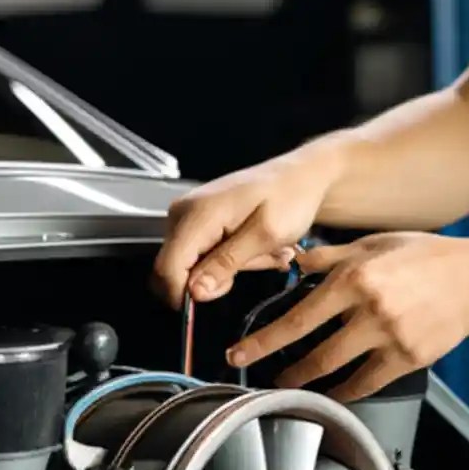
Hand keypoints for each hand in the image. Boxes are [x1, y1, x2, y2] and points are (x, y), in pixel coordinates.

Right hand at [152, 146, 341, 308]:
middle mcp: (182, 213)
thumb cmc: (290, 199)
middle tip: (257, 261)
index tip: (222, 292)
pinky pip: (202, 256)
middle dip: (217, 278)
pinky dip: (228, 259)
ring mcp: (187, 216)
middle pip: (178, 269)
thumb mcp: (266, 235)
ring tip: (262, 251)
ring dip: (229, 269)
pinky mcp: (196, 221)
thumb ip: (227, 262)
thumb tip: (194, 292)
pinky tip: (253, 247)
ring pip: (193, 266)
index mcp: (197, 213)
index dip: (185, 293)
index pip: (168, 267)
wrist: (300, 176)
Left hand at [226, 232, 468, 401]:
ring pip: (337, 368)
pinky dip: (346, 391)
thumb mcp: (376, 243)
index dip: (265, 339)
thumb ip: (331, 256)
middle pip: (312, 349)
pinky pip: (367, 382)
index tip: (242, 351)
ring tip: (291, 384)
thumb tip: (295, 262)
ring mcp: (390, 336)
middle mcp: (369, 308)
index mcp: (355, 277)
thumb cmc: (430, 258)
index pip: (297, 315)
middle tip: (257, 375)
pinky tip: (333, 392)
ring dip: (308, 380)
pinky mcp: (408, 358)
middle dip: (279, 367)